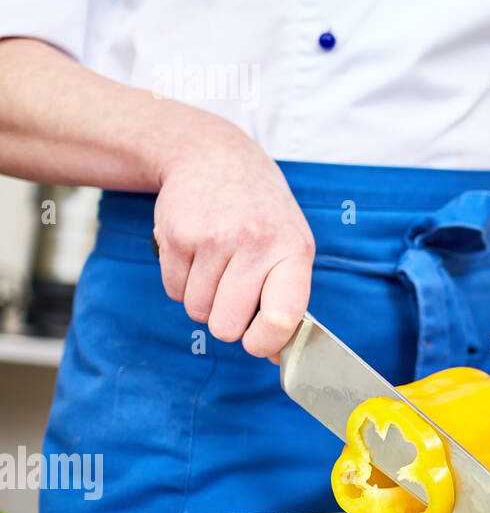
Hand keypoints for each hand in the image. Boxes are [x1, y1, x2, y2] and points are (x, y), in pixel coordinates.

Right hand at [153, 126, 313, 360]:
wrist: (215, 157)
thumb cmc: (260, 213)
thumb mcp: (288, 243)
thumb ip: (286, 296)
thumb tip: (274, 355)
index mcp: (293, 251)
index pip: (282, 317)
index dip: (266, 343)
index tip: (257, 343)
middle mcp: (255, 243)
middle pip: (226, 326)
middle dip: (225, 321)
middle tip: (232, 293)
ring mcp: (213, 239)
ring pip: (197, 311)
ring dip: (202, 299)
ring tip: (217, 265)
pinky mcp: (176, 235)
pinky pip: (172, 290)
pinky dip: (181, 282)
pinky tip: (196, 253)